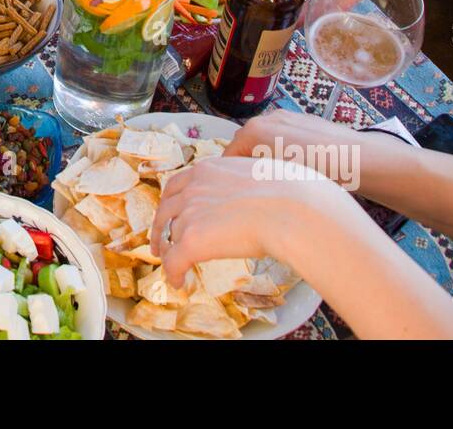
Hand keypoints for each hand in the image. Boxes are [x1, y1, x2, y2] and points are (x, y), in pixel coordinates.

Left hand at [150, 155, 347, 287]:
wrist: (292, 209)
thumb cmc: (290, 191)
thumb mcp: (258, 171)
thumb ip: (243, 179)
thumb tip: (256, 188)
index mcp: (207, 169)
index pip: (176, 186)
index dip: (170, 203)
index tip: (170, 214)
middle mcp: (193, 189)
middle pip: (165, 210)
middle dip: (160, 228)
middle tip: (160, 243)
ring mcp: (190, 214)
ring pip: (169, 236)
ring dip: (168, 252)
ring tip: (172, 265)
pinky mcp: (193, 241)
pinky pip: (174, 261)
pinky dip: (173, 273)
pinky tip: (179, 282)